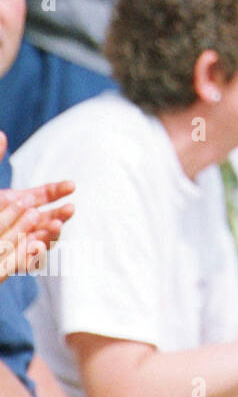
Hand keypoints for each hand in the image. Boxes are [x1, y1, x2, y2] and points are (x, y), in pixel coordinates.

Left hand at [0, 135, 74, 284]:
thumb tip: (0, 134)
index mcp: (13, 202)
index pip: (43, 195)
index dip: (58, 190)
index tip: (71, 185)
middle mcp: (18, 222)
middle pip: (46, 218)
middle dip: (60, 214)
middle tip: (70, 209)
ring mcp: (15, 242)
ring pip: (39, 239)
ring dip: (50, 234)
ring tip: (56, 228)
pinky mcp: (8, 262)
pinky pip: (23, 261)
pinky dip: (32, 256)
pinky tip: (35, 247)